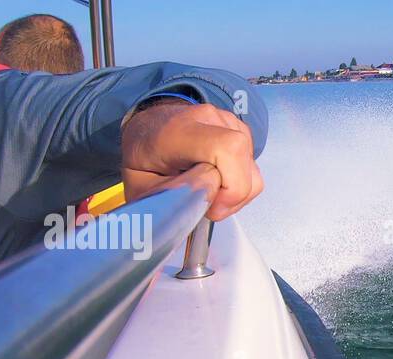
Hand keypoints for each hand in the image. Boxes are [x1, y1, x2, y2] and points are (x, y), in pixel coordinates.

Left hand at [120, 100, 264, 219]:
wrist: (147, 128)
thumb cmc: (143, 158)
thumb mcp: (141, 187)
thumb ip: (172, 196)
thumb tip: (204, 201)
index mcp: (177, 132)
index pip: (227, 148)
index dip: (232, 185)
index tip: (213, 206)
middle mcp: (206, 119)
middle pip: (242, 160)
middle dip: (232, 196)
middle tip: (208, 205)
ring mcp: (226, 121)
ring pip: (251, 169)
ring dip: (236, 192)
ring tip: (210, 193)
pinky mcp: (239, 130)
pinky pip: (252, 167)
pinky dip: (240, 183)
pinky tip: (217, 182)